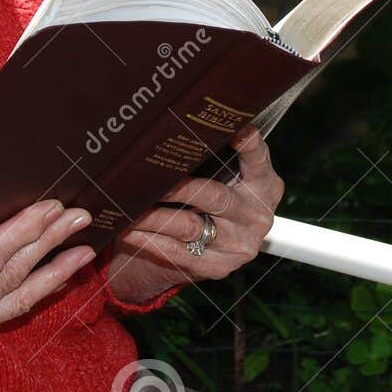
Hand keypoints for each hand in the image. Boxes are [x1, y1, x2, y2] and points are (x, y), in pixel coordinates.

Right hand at [0, 198, 97, 359]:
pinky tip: (54, 274)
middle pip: (10, 276)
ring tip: (84, 247)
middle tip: (80, 216)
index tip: (51, 206)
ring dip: (52, 269)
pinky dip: (31, 289)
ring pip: (15, 297)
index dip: (23, 231)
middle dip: (48, 244)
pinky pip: (3, 310)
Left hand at [103, 125, 283, 303]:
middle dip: (177, 187)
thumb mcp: (222, 175)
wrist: (204, 248)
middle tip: (146, 176)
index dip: (248, 145)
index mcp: (264, 186)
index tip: (236, 130)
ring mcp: (239, 245)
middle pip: (214, 196)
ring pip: (189, 225)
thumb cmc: (208, 196)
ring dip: (153, 215)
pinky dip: (149, 240)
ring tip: (127, 205)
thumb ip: (213, 153)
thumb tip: (176, 123)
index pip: (258, 160)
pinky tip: (128, 230)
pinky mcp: (217, 267)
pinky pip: (177, 252)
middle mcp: (256, 216)